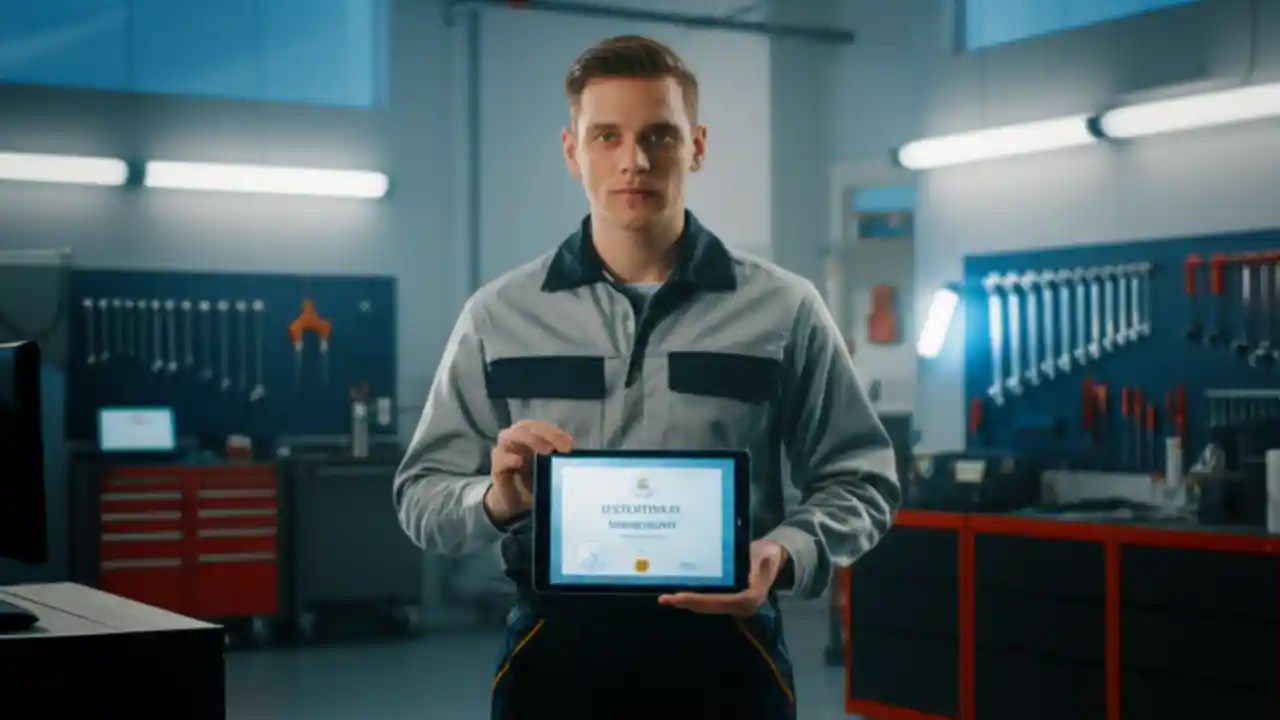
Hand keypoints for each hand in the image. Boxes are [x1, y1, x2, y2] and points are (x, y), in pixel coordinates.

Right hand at [484, 420, 573, 524]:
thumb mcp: (549, 469)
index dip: (557, 433)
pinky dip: (510, 458)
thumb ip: (558, 459)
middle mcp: (515, 437)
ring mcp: (503, 449)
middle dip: (548, 434)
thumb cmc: (533, 480)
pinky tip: (520, 462)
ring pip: (513, 436)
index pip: (542, 426)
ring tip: (547, 451)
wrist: (515, 501)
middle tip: (562, 448)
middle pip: (528, 427)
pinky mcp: (496, 465)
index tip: (570, 445)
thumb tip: (576, 455)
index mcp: (530, 434)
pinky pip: (501, 458)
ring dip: (531, 440)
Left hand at [657, 540, 788, 616]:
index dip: (701, 600)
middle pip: (710, 606)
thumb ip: (764, 563)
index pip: (721, 601)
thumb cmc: (768, 555)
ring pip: (707, 606)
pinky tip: (676, 594)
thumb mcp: (768, 556)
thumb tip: (762, 560)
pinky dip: (692, 598)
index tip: (681, 596)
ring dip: (686, 603)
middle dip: (687, 603)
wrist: (772, 557)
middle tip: (665, 599)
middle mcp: (740, 606)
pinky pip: (708, 601)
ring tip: (665, 599)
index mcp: (750, 598)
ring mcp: (733, 604)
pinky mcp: (727, 599)